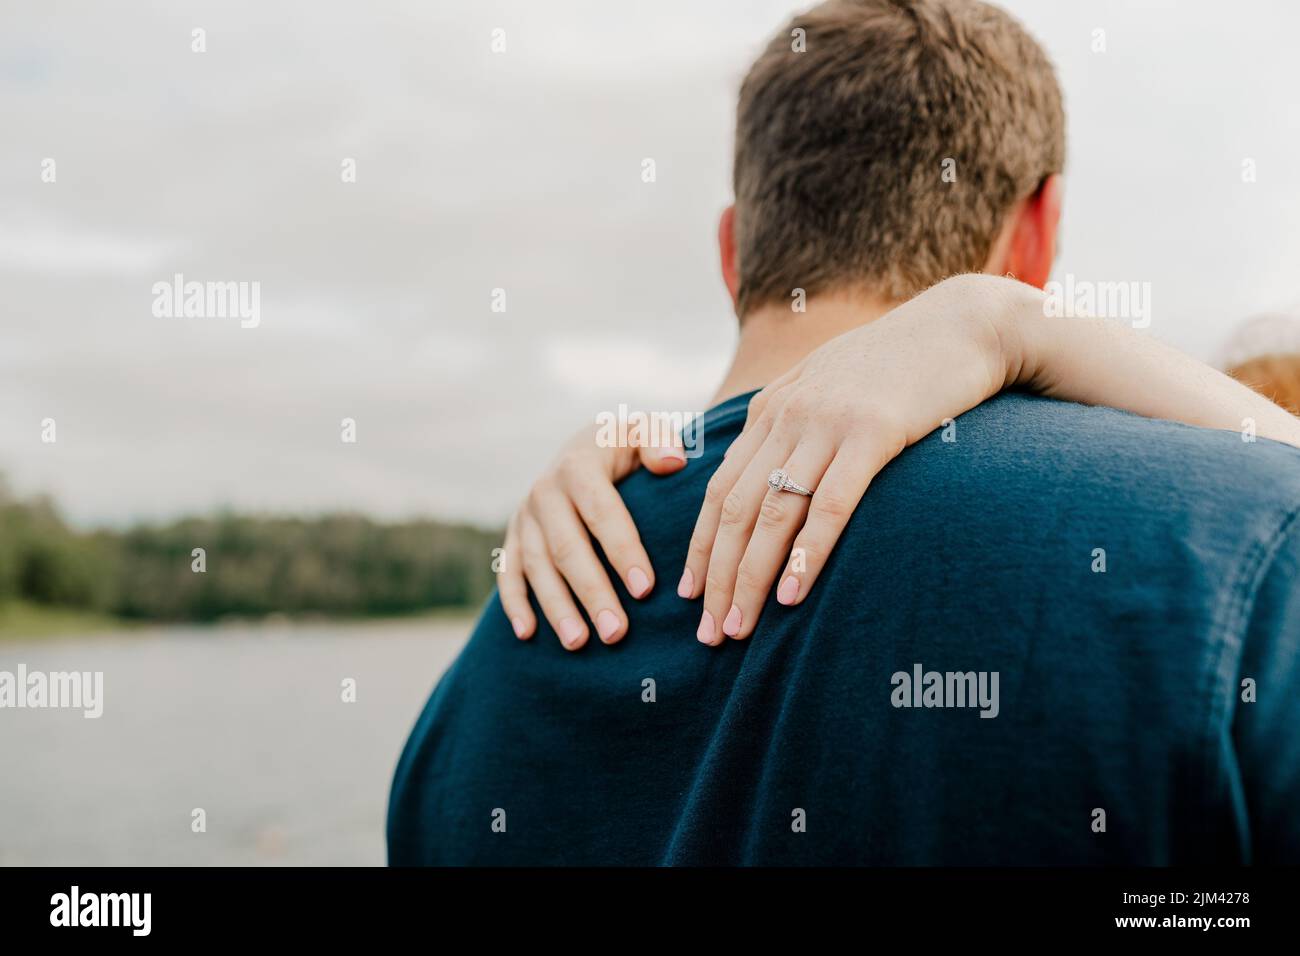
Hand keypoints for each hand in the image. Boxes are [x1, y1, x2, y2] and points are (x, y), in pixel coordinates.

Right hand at [499, 420, 687, 649]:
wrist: (583, 449)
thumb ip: (659, 441)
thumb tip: (673, 462)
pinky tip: (528, 634)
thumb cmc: (626, 449)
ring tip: (579, 643)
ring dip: (556, 607)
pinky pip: (508, 573)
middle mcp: (545, 491)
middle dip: (591, 592)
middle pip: (567, 548)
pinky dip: (515, 603)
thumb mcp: (645, 433)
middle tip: (616, 632)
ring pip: (537, 567)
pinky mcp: (512, 537)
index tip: (645, 589)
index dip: (623, 551)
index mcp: (578, 465)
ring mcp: (525, 517)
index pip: (602, 512)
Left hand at [682, 274, 1022, 643]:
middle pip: (735, 509)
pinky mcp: (874, 432)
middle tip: (706, 632)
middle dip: (715, 576)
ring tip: (737, 628)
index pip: (718, 489)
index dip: (699, 546)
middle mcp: (787, 415)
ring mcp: (828, 423)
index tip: (689, 593)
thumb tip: (775, 475)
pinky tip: (792, 594)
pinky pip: (830, 504)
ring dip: (749, 578)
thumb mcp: (831, 387)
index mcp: (771, 408)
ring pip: (773, 513)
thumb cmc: (901, 366)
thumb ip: (796, 425)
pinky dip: (807, 554)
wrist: (964, 324)